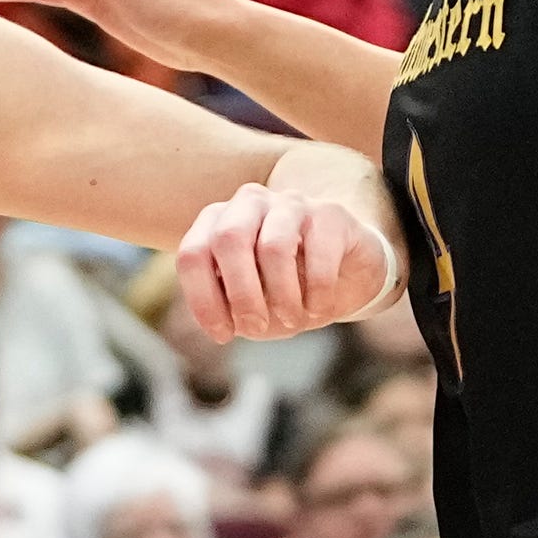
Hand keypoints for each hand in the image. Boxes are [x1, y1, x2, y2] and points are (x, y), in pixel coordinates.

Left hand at [177, 183, 397, 342]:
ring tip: (292, 321)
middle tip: (256, 328)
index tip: (223, 335)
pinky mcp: (330, 212)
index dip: (203, 300)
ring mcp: (289, 203)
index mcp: (216, 222)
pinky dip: (318, 294)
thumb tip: (220, 321)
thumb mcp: (247, 305)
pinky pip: (319, 255)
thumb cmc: (283, 292)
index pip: (193, 254)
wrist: (344, 278)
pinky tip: (319, 309)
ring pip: (274, 247)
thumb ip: (226, 306)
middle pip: (228, 239)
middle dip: (241, 294)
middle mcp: (248, 203)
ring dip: (282, 296)